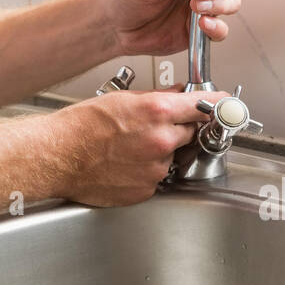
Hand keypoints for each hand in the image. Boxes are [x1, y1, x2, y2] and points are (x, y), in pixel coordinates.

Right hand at [55, 89, 228, 205]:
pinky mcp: (146, 190)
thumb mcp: (121, 99)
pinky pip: (157, 177)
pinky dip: (146, 170)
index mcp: (157, 112)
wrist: (57, 155)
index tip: (227, 104)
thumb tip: (178, 95)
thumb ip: (157, 98)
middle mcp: (161, 141)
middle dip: (178, 128)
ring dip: (159, 152)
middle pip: (190, 132)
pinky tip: (123, 163)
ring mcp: (155, 169)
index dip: (217, 104)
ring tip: (127, 147)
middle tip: (151, 126)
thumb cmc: (80, 126)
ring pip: (172, 156)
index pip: (204, 106)